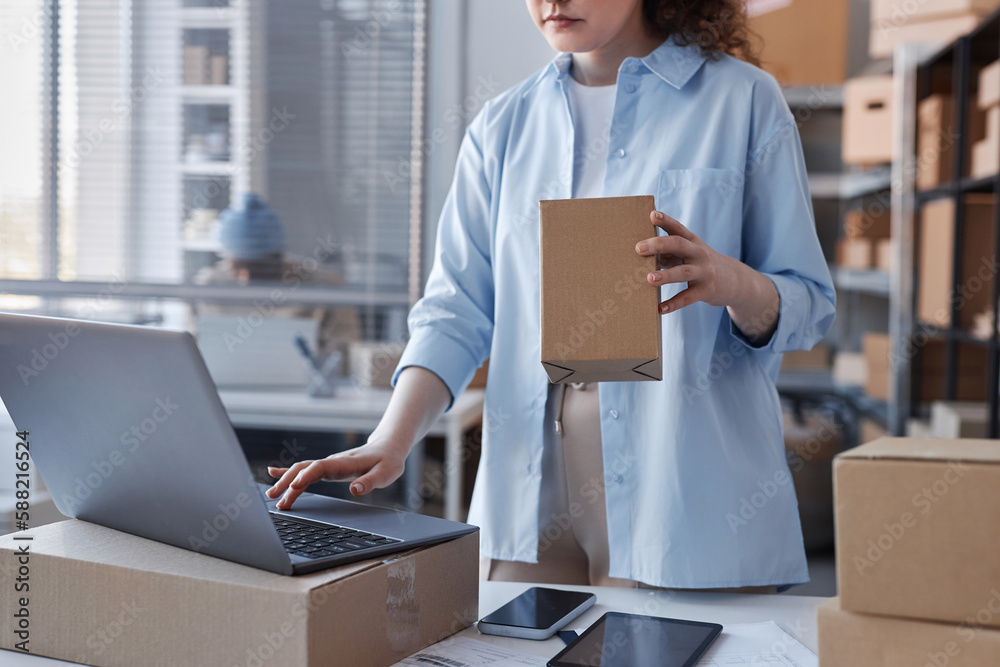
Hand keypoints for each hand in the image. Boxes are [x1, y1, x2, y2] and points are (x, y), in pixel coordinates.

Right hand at [266, 438, 406, 509]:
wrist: (388, 448)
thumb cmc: (388, 461)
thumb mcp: (386, 473)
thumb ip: (370, 481)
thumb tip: (354, 490)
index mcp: (345, 463)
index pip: (320, 467)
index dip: (306, 476)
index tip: (294, 486)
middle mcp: (332, 462)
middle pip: (304, 469)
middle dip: (288, 482)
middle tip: (275, 498)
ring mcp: (328, 465)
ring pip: (301, 470)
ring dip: (286, 482)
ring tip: (272, 497)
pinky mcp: (327, 469)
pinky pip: (305, 470)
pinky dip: (289, 472)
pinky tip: (273, 473)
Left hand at [635, 210, 743, 313]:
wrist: (735, 281)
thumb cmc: (701, 264)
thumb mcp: (689, 254)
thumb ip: (668, 253)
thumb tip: (641, 257)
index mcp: (692, 242)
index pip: (678, 228)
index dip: (666, 221)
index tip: (652, 214)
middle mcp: (699, 254)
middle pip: (679, 245)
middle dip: (659, 244)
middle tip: (639, 248)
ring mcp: (704, 272)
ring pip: (684, 272)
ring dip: (666, 275)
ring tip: (649, 278)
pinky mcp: (706, 290)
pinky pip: (688, 297)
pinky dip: (674, 304)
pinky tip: (660, 309)